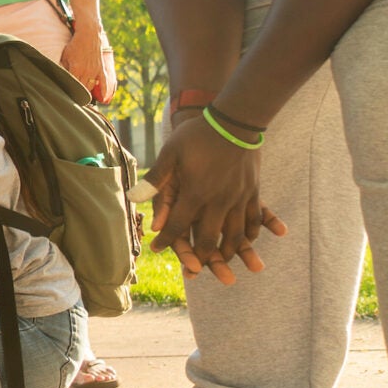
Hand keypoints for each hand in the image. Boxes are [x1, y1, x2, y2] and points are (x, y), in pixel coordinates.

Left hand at [60, 26, 106, 98]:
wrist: (89, 35)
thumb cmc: (75, 45)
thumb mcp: (65, 55)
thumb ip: (63, 67)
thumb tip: (60, 77)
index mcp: (75, 68)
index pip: (72, 85)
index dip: (69, 92)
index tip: (66, 98)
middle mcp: (86, 71)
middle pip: (82, 89)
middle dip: (78, 95)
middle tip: (74, 101)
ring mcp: (94, 71)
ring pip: (90, 87)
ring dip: (87, 93)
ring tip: (83, 99)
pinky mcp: (101, 69)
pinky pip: (104, 82)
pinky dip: (104, 90)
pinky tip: (104, 98)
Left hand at [145, 115, 285, 282]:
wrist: (235, 120)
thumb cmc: (197, 135)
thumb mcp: (170, 152)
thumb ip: (155, 179)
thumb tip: (133, 199)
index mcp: (195, 193)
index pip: (177, 225)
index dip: (165, 241)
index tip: (156, 249)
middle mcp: (219, 200)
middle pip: (209, 239)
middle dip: (200, 257)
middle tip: (193, 267)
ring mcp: (239, 197)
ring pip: (235, 235)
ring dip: (227, 251)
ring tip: (221, 259)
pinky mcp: (253, 191)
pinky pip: (253, 220)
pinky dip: (250, 234)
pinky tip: (246, 240)